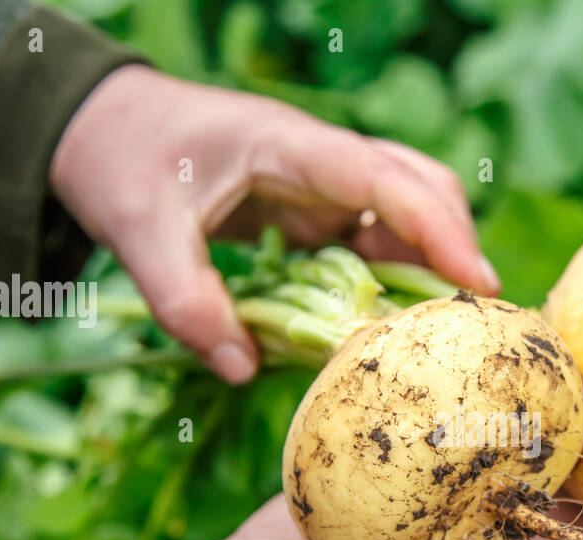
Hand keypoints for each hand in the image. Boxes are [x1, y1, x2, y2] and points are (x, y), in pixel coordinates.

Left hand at [50, 64, 497, 383]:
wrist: (103, 126)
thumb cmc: (121, 160)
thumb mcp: (137, 230)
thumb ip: (185, 300)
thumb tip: (243, 369)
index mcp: (290, 146)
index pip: (386, 180)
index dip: (439, 230)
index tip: (479, 284)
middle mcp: (322, 161)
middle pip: (422, 188)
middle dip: (453, 248)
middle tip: (471, 323)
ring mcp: (323, 186)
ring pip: (407, 215)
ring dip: (426, 269)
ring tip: (435, 335)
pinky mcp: (315, 212)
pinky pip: (374, 241)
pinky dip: (391, 280)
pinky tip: (385, 326)